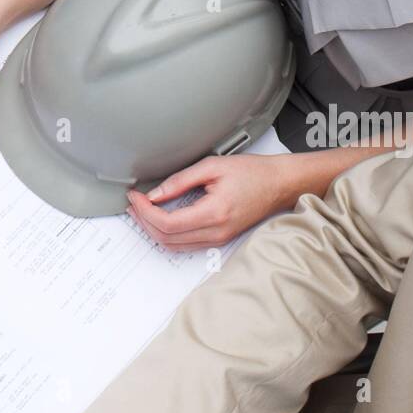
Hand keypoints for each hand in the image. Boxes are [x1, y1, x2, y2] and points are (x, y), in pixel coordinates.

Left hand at [126, 152, 304, 249]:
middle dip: (144, 222)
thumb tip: (155, 194)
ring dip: (153, 230)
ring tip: (142, 210)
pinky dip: (167, 234)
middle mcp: (216, 232)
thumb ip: (180, 181)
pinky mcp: (219, 239)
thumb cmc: (252, 172)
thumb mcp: (212, 166)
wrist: (278, 184)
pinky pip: (185, 244)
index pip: (168, 223)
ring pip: (174, 246)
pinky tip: (160, 217)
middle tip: (134, 203)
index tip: (135, 197)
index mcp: (214, 213)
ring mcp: (218, 239)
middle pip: (167, 239)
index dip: (145, 212)